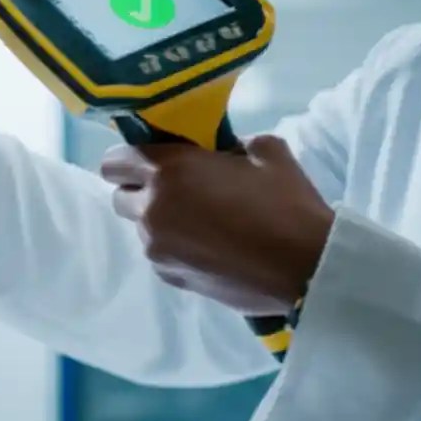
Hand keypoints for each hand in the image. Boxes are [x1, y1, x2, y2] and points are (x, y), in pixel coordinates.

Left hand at [100, 135, 334, 315]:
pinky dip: (175, 248)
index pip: (114, 161)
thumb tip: (221, 151)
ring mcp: (158, 249)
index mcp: (168, 171)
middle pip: (120, 197)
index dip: (127, 159)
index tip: (149, 160)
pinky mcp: (172, 278)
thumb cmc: (287, 204)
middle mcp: (152, 210)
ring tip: (200, 222)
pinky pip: (160, 255)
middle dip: (141, 191)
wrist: (307, 267)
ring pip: (141, 228)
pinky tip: (209, 247)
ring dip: (160, 221)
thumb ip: (231, 143)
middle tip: (177, 190)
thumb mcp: (266, 151)